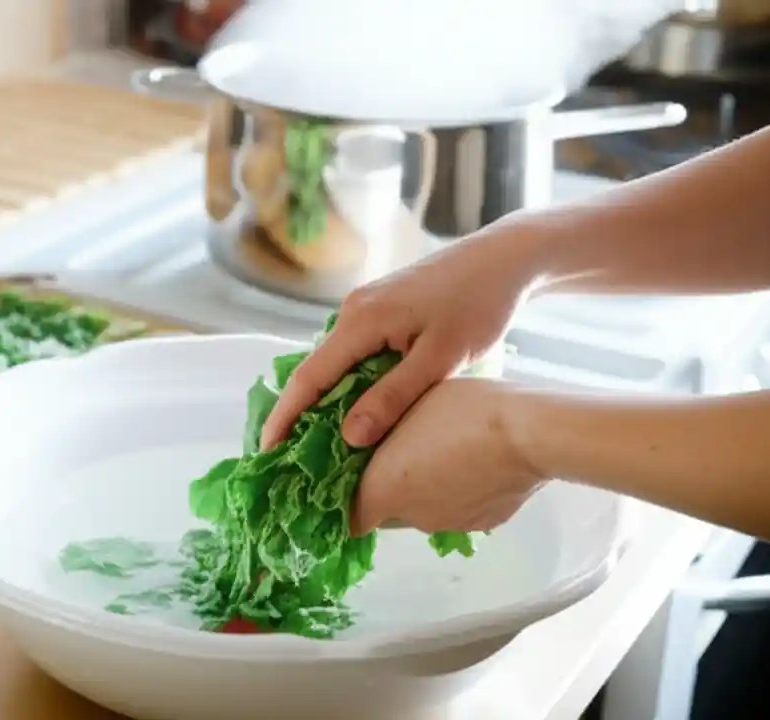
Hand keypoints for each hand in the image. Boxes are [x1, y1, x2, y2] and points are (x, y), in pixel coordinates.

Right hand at [261, 226, 540, 449]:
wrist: (504, 258)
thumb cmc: (480, 306)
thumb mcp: (441, 358)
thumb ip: (394, 396)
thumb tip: (349, 436)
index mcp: (361, 322)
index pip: (309, 378)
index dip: (285, 417)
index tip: (266, 452)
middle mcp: (352, 312)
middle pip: (316, 371)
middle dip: (298, 415)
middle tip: (287, 460)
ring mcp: (364, 308)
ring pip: (335, 363)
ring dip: (324, 401)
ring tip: (315, 445)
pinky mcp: (379, 310)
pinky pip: (352, 354)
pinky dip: (346, 385)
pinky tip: (352, 411)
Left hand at [353, 378, 544, 533]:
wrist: (527, 433)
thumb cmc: (458, 410)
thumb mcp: (406, 406)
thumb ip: (377, 429)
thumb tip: (363, 441)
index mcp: (383, 492)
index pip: (351, 518)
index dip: (349, 500)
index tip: (353, 475)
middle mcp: (413, 519)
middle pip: (390, 513)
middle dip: (390, 489)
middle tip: (400, 449)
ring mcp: (451, 524)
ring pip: (426, 510)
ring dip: (427, 489)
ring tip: (443, 448)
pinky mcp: (485, 523)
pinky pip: (461, 509)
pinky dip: (461, 492)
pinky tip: (475, 460)